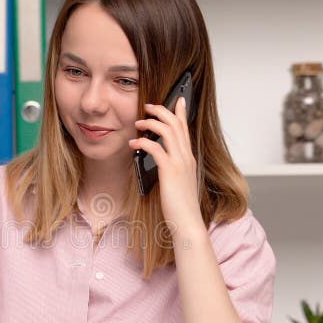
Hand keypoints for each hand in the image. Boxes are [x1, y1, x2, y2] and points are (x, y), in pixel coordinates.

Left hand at [128, 97, 203, 236]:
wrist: (188, 222)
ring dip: (151, 122)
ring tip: (138, 122)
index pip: (186, 129)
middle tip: (147, 105)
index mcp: (189, 159)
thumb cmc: (180, 207)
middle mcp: (186, 157)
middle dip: (161, 110)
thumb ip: (172, 169)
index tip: (177, 100)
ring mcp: (180, 162)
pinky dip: (142, 142)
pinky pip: (155, 148)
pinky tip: (133, 144)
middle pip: (176, 123)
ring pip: (167, 130)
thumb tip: (159, 162)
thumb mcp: (178, 183)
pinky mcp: (170, 170)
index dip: (181, 112)